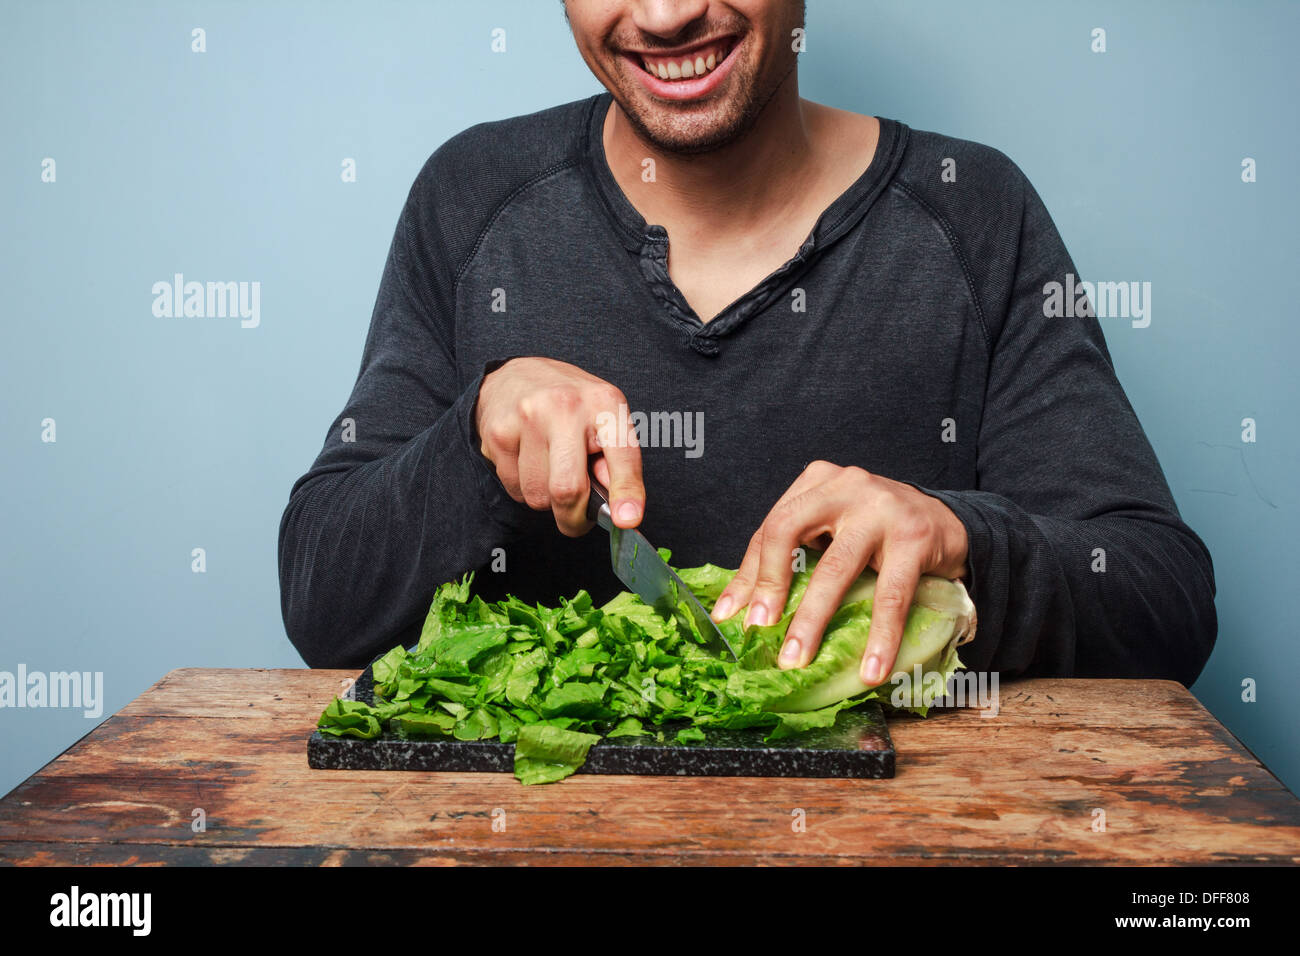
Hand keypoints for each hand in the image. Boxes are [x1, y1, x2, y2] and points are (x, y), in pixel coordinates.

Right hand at [475, 357, 643, 535]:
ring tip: (550, 468)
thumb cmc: (571, 406)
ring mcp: (528, 417)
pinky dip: (523, 487)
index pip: (622, 455)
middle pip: (568, 489)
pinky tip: (528, 460)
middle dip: (572, 518)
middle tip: (575, 518)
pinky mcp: (498, 433)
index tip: (627, 520)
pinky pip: (514, 488)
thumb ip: (616, 462)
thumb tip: (621, 511)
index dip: (627, 492)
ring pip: (537, 496)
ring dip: (545, 499)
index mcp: (605, 403)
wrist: (518, 375)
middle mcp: (566, 405)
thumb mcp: (605, 420)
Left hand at [710, 461, 967, 684]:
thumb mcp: (832, 532)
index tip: (729, 616)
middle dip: (770, 586)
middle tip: (759, 632)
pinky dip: (880, 637)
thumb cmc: (878, 532)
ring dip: (813, 619)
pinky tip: (871, 669)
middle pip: (789, 531)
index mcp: (816, 482)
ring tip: (798, 658)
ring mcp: (880, 508)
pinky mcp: (914, 537)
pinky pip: (891, 595)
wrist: (948, 523)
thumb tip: (743, 610)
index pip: (771, 529)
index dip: (749, 575)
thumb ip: (795, 557)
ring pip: (835, 568)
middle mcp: (844, 486)